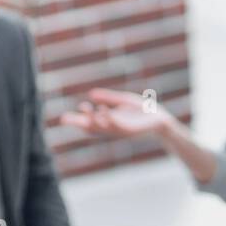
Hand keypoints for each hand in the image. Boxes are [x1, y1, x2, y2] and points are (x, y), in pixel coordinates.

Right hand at [59, 88, 175, 137]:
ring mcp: (121, 130)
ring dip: (92, 118)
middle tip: (65, 119)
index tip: (63, 118)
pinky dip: (108, 117)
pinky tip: (102, 109)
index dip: (77, 120)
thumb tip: (91, 94)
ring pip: (102, 127)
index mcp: (109, 121)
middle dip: (79, 123)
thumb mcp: (124, 101)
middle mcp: (112, 128)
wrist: (162, 120)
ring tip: (83, 108)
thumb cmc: (144, 111)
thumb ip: (109, 98)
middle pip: (92, 128)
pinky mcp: (130, 130)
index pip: (89, 122)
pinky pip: (117, 125)